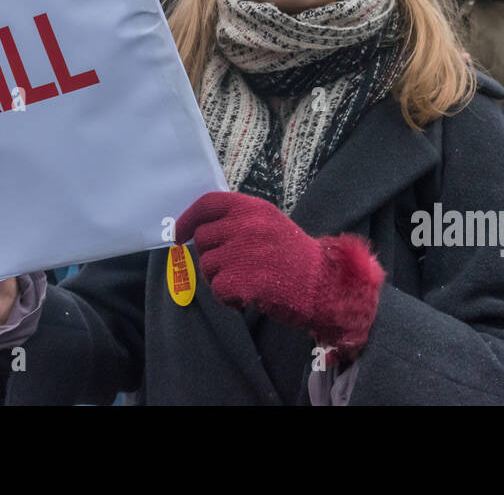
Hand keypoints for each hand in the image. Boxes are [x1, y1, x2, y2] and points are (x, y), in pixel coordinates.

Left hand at [175, 192, 385, 362]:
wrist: (324, 286)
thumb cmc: (296, 257)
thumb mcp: (270, 224)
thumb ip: (239, 221)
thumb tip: (200, 230)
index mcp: (253, 208)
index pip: (208, 204)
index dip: (188, 219)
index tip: (178, 234)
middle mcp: (245, 225)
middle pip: (203, 239)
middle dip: (212, 255)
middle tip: (235, 267)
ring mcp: (242, 252)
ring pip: (207, 266)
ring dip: (221, 278)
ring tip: (249, 281)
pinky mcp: (240, 280)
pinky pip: (217, 289)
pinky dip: (228, 298)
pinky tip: (249, 296)